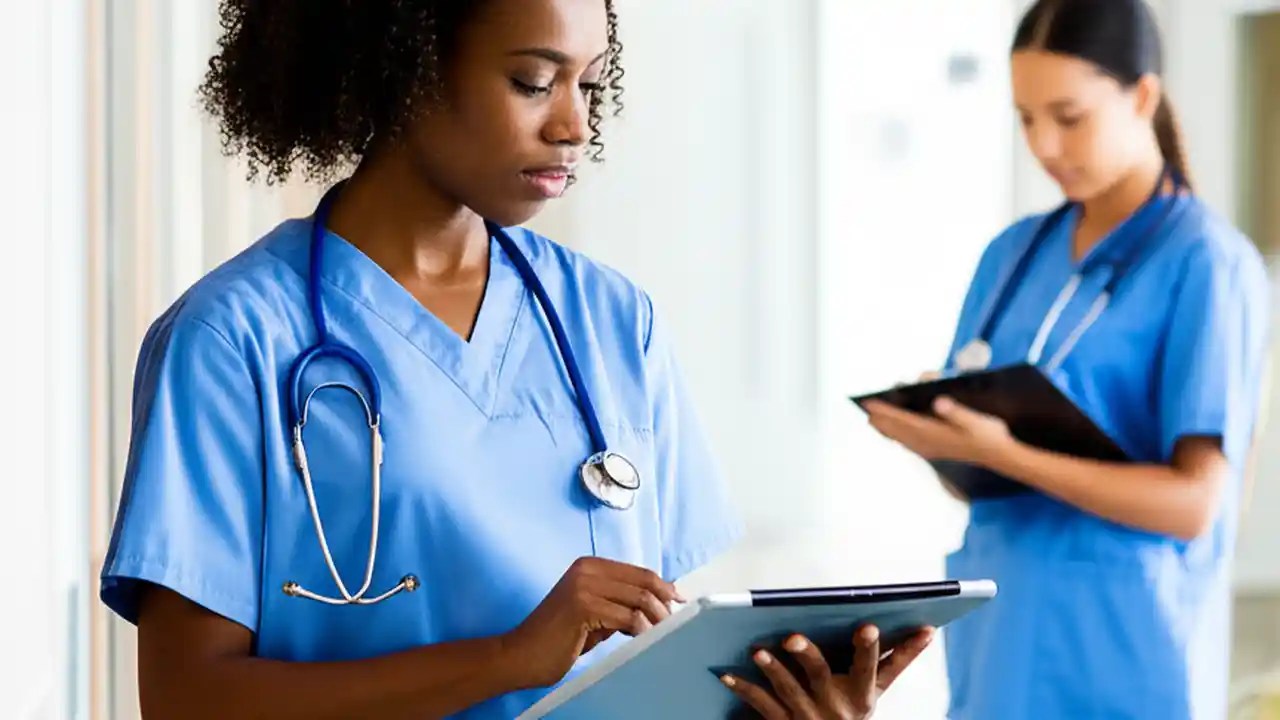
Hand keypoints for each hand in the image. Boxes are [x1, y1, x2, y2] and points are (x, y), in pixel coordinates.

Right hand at [502, 557, 681, 688]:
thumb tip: (656, 604)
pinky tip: (643, 640)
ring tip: (661, 634)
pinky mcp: (584, 606)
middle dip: (664, 602)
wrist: (521, 653)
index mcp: (589, 565)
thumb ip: (618, 603)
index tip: (678, 601)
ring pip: (639, 599)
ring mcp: (585, 586)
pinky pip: (628, 617)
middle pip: (643, 581)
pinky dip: (642, 630)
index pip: (638, 572)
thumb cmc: (558, 638)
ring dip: (656, 619)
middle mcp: (587, 569)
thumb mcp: (593, 613)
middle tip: (673, 622)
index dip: (663, 586)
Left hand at [721, 625, 933, 718]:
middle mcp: (834, 704)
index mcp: (861, 692)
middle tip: (791, 637)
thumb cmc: (855, 709)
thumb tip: (929, 630)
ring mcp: (806, 715)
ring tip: (757, 651)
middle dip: (807, 656)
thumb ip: (900, 658)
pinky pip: (760, 704)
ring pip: (786, 689)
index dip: (868, 648)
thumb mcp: (878, 689)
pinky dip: (743, 688)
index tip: (867, 626)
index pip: (868, 667)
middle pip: (820, 674)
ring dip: (771, 669)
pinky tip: (726, 674)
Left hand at [864, 396, 1013, 464]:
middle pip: (899, 430)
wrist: (999, 456)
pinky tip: (896, 437)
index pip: (904, 419)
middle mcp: (929, 443)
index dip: (886, 411)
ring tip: (875, 423)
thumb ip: (956, 411)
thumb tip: (939, 402)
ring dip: (888, 430)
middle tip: (867, 411)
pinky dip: (900, 438)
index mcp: (935, 433)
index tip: (870, 404)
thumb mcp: (976, 420)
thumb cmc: (988, 434)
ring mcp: (932, 449)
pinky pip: (912, 445)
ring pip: (903, 439)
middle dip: (882, 420)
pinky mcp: (936, 452)